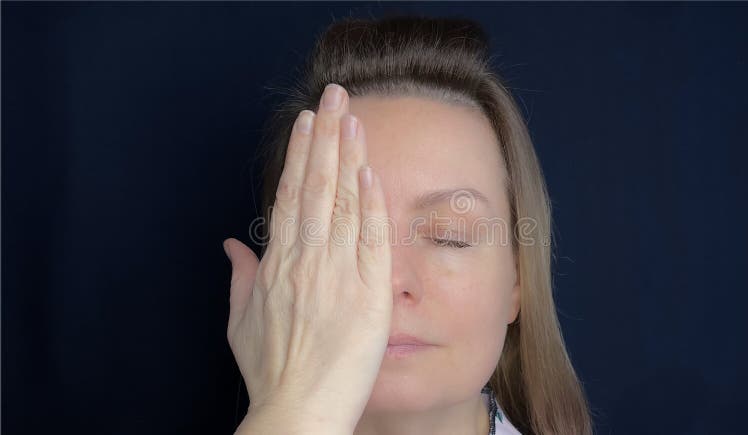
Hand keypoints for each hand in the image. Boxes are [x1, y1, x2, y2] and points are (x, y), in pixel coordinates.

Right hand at [224, 83, 391, 433]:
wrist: (297, 411)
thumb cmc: (271, 372)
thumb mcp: (242, 322)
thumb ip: (240, 278)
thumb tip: (231, 244)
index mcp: (277, 265)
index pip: (290, 196)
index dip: (300, 155)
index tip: (308, 122)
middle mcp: (305, 261)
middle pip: (316, 187)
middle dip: (325, 137)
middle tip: (335, 95)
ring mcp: (337, 275)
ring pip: (343, 204)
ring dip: (348, 157)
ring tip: (354, 117)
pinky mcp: (367, 294)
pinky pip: (370, 240)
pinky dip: (370, 204)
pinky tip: (371, 171)